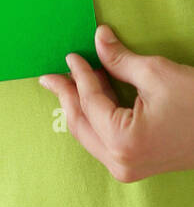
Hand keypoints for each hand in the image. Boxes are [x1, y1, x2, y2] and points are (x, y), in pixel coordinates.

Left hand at [39, 25, 193, 180]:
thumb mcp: (156, 74)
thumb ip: (118, 60)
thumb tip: (98, 39)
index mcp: (122, 141)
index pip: (89, 100)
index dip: (79, 73)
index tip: (71, 55)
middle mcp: (120, 161)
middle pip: (80, 123)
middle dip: (66, 95)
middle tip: (52, 75)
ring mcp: (127, 168)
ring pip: (88, 133)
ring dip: (79, 105)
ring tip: (72, 79)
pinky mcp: (135, 165)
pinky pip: (103, 140)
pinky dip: (95, 117)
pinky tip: (94, 95)